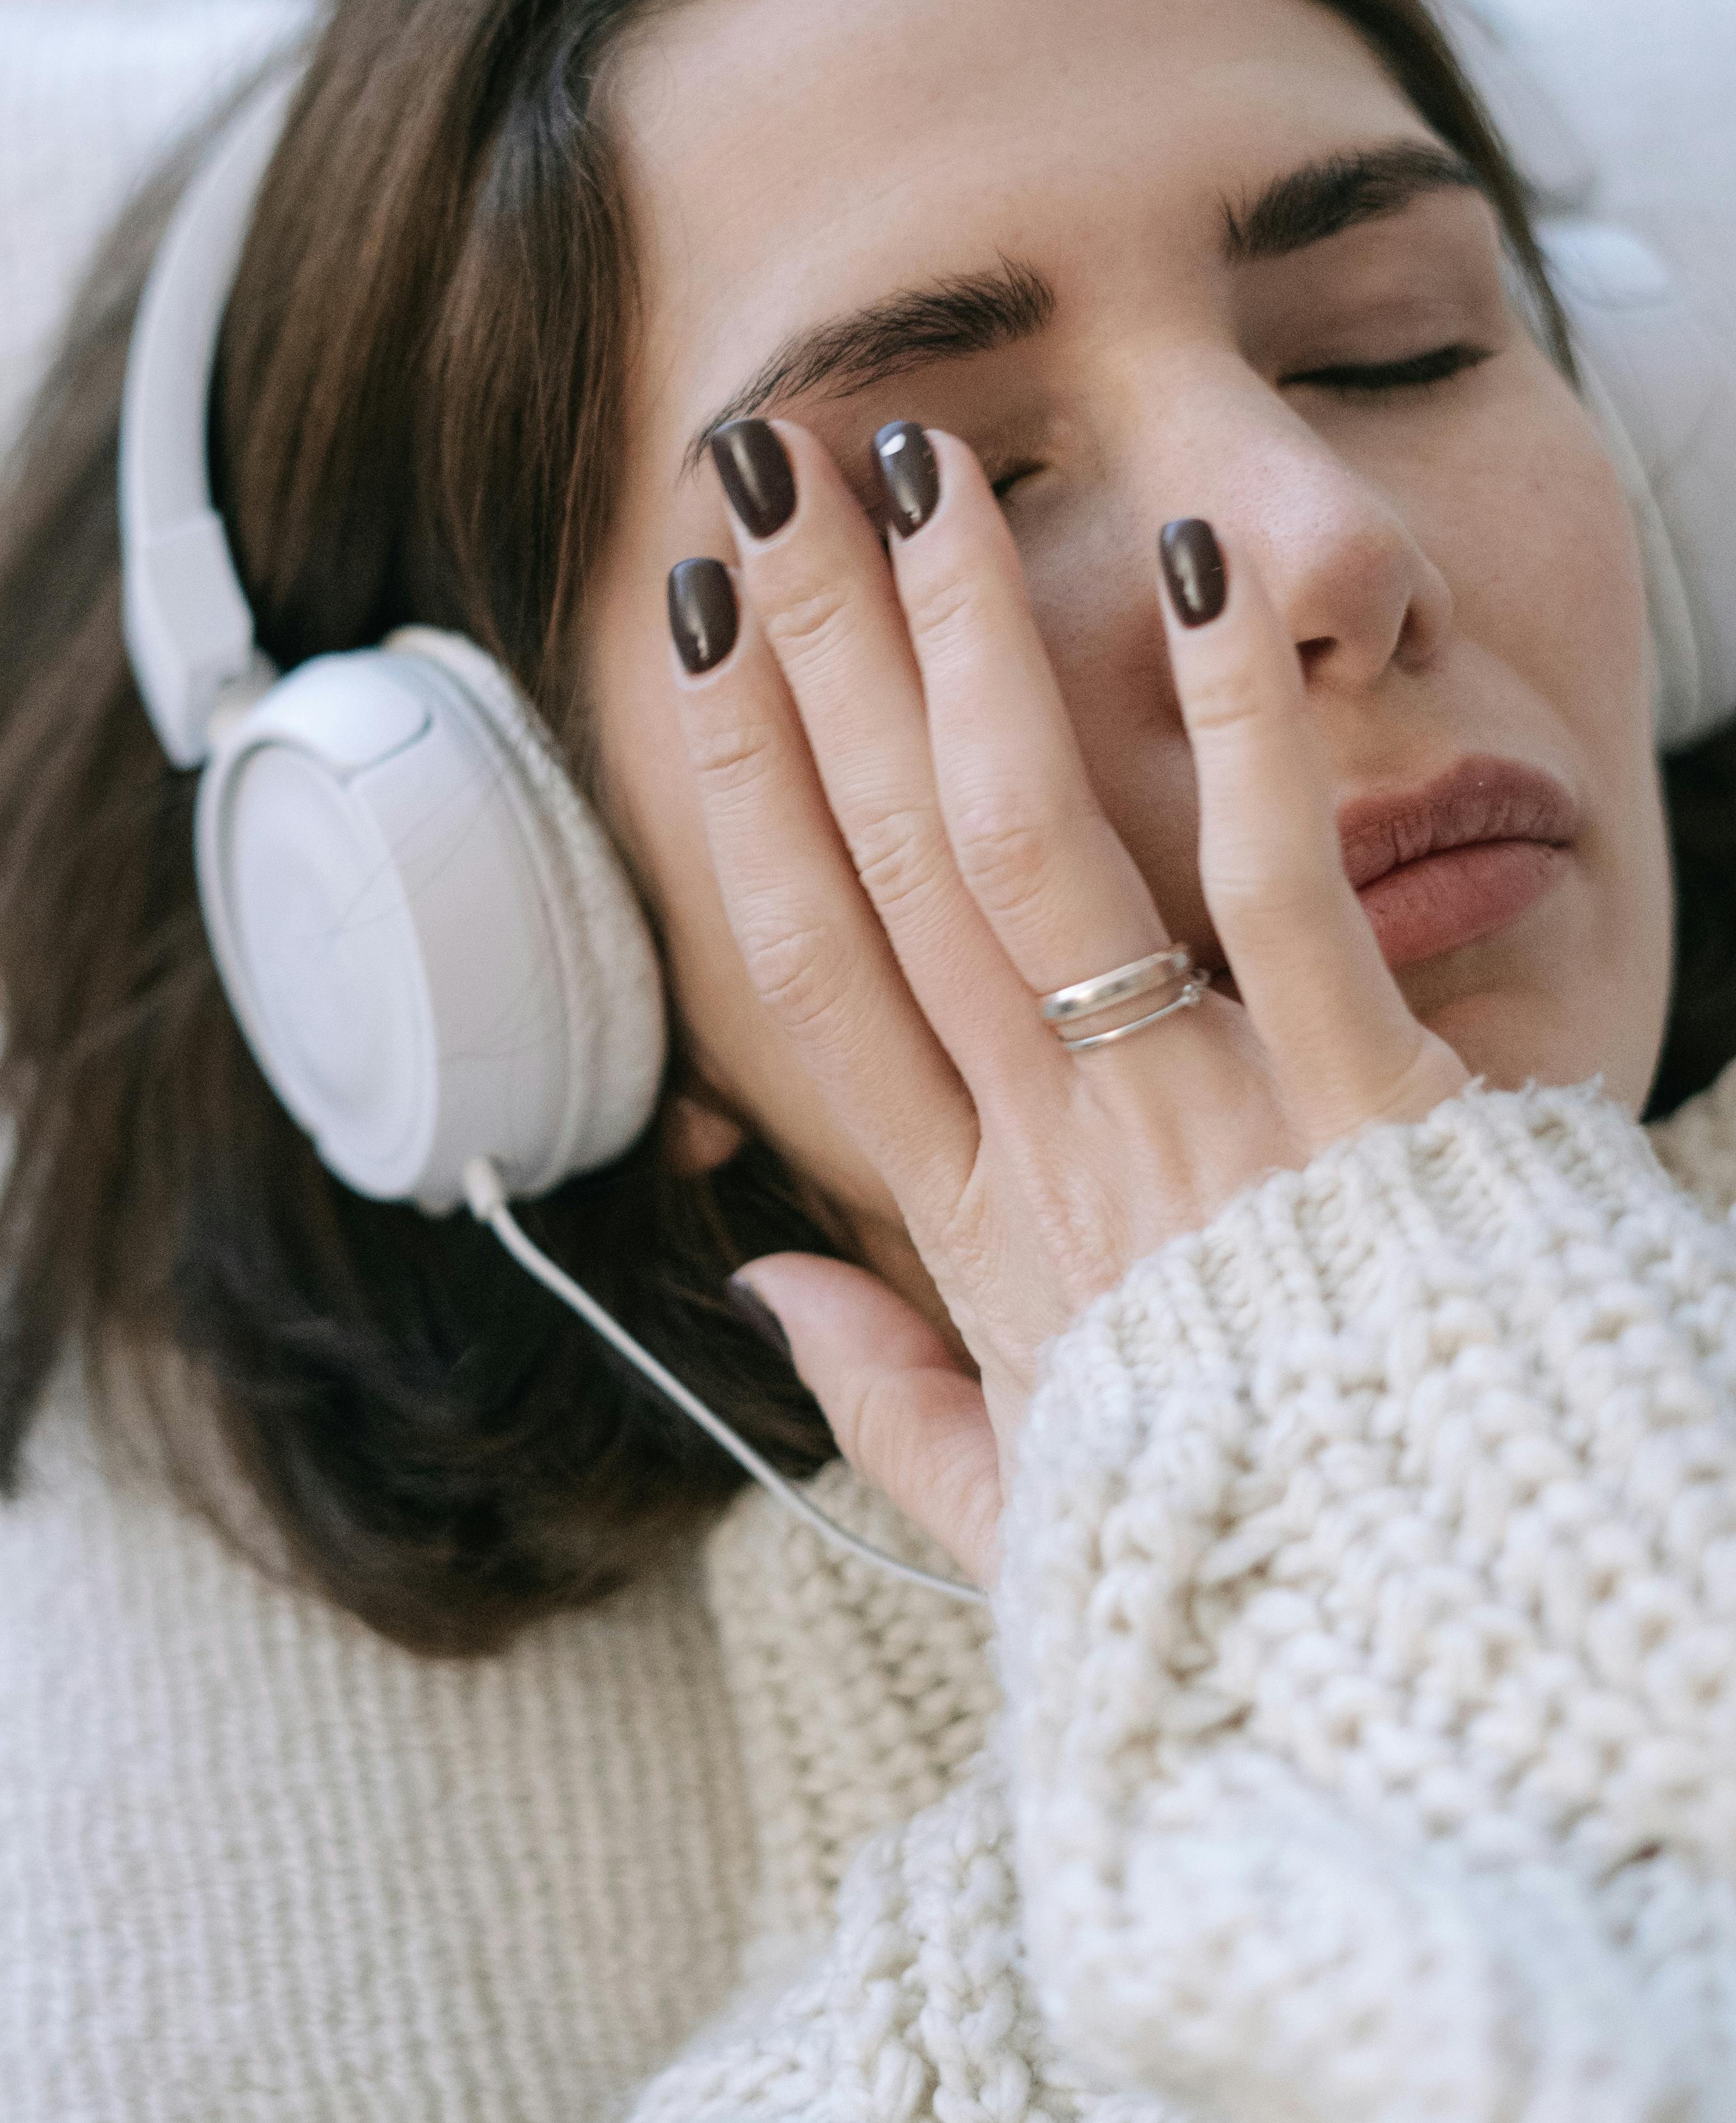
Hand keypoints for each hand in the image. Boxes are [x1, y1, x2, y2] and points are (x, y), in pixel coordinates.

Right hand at [670, 417, 1467, 1584]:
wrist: (1434, 1655)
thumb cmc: (1235, 1561)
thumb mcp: (1019, 1511)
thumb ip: (879, 1398)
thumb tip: (758, 1283)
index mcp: (972, 1240)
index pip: (805, 967)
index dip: (732, 784)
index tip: (688, 637)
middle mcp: (1051, 1159)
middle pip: (890, 861)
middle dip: (810, 647)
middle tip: (758, 473)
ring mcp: (1196, 1122)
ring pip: (1029, 843)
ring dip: (965, 639)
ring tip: (918, 468)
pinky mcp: (1358, 1100)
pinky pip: (1270, 882)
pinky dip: (1225, 723)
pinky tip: (1186, 571)